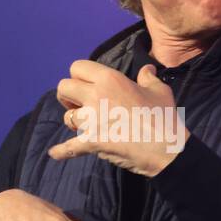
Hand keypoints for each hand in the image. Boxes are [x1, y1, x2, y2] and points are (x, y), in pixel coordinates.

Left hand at [48, 60, 189, 175]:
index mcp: (110, 79)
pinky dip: (61, 151)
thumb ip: (148, 77)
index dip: (79, 75)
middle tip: (78, 103)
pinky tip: (53, 153)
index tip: (86, 85)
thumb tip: (147, 69)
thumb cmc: (163, 116)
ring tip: (85, 125)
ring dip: (73, 121)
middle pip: (64, 88)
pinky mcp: (92, 142)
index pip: (77, 67)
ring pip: (67, 117)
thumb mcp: (160, 90)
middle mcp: (96, 96)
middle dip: (68, 95)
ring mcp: (92, 121)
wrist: (166, 148)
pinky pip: (69, 147)